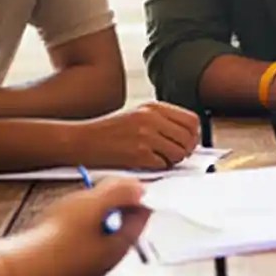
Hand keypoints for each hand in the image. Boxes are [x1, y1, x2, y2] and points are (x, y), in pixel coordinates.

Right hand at [17, 177, 150, 275]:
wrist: (25, 272)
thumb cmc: (60, 237)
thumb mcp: (94, 204)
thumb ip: (120, 192)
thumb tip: (140, 187)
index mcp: (124, 243)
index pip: (142, 213)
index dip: (132, 194)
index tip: (116, 183)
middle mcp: (110, 258)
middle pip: (121, 222)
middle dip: (108, 203)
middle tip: (90, 195)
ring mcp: (89, 266)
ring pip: (98, 232)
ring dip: (88, 215)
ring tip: (70, 209)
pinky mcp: (69, 269)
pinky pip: (78, 243)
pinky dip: (71, 229)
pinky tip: (55, 226)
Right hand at [78, 102, 200, 168]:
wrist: (81, 140)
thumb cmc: (107, 132)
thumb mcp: (137, 117)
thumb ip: (161, 123)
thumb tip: (188, 138)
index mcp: (153, 107)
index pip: (192, 120)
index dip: (193, 135)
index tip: (186, 143)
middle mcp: (151, 118)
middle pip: (189, 138)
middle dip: (185, 150)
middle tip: (174, 156)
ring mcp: (145, 135)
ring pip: (179, 153)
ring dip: (172, 161)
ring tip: (157, 159)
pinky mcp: (138, 153)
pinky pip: (163, 165)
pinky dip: (158, 168)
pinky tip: (145, 163)